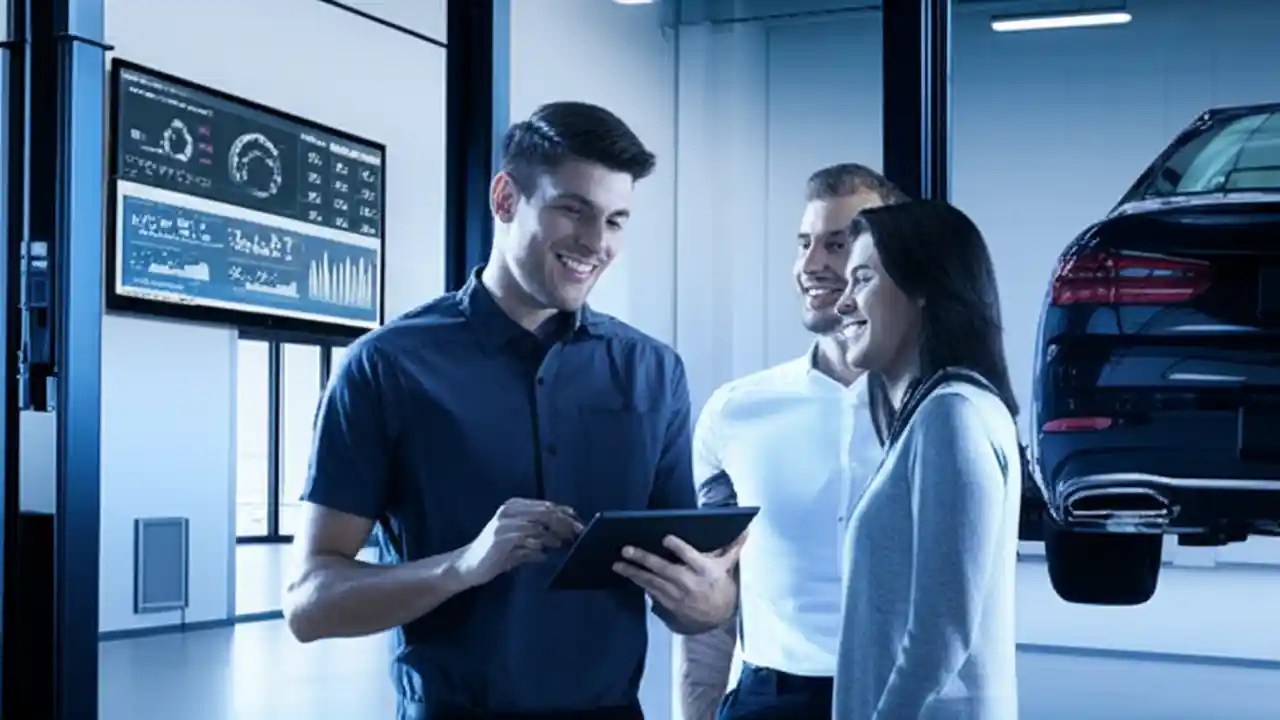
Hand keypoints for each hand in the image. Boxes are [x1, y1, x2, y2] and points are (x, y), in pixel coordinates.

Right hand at [453, 498, 582, 587]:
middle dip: (564, 522)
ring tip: (562, 543)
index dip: (565, 513)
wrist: (468, 566)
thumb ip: (539, 538)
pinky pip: (525, 537)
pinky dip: (538, 543)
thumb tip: (560, 539)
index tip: (580, 524)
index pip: (546, 505)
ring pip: (537, 523)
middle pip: (545, 511)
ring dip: (553, 534)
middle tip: (578, 533)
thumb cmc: (495, 554)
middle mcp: (509, 510)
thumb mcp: (520, 544)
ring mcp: (504, 522)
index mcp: (515, 506)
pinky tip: (544, 552)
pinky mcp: (500, 537)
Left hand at [613, 531, 747, 630]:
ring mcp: (677, 596)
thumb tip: (746, 529)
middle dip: (644, 559)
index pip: (691, 557)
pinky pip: (651, 593)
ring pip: (652, 582)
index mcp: (706, 571)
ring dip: (633, 572)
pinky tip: (627, 576)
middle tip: (627, 549)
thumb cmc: (721, 588)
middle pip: (664, 569)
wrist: (718, 620)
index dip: (678, 548)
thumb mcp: (727, 568)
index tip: (665, 538)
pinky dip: (639, 584)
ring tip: (618, 564)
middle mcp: (690, 584)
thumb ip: (733, 548)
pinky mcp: (669, 605)